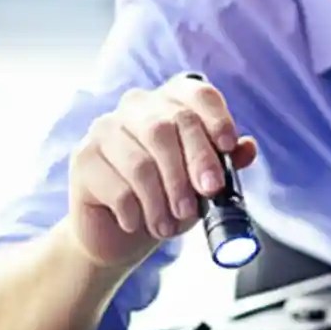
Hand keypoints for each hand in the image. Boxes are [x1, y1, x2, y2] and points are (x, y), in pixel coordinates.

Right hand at [66, 74, 257, 268]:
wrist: (120, 235)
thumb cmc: (168, 200)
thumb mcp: (204, 185)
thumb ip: (226, 164)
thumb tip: (248, 148)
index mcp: (172, 103)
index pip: (197, 94)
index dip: (215, 118)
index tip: (228, 146)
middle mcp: (137, 107)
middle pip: (169, 126)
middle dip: (193, 165)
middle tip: (207, 196)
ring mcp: (105, 128)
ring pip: (141, 162)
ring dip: (162, 200)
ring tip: (170, 226)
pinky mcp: (83, 157)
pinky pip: (116, 186)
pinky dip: (135, 212)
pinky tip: (138, 223)